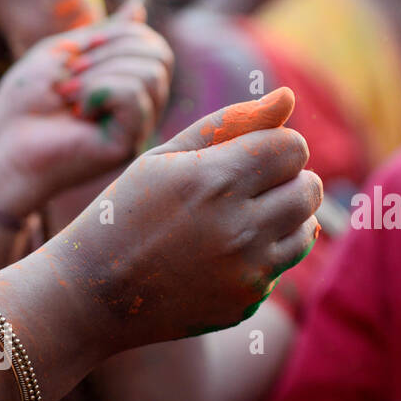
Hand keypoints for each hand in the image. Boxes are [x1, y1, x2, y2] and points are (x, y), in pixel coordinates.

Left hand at [0, 0, 173, 218]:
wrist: (2, 144)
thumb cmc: (25, 101)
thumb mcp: (66, 51)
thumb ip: (105, 32)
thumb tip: (139, 5)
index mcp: (127, 83)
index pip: (151, 43)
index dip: (115, 35)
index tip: (74, 56)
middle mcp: (140, 106)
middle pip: (159, 55)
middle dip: (108, 53)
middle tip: (68, 79)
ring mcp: (137, 127)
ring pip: (151, 74)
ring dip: (99, 75)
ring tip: (68, 96)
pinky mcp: (127, 145)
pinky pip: (136, 96)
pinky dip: (99, 91)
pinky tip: (77, 113)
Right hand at [49, 87, 323, 348]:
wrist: (93, 294)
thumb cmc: (124, 213)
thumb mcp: (164, 159)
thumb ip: (229, 123)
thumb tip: (288, 98)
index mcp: (215, 180)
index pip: (292, 148)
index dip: (275, 146)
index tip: (250, 156)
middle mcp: (237, 228)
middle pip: (308, 188)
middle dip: (287, 180)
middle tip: (248, 187)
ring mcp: (244, 272)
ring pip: (305, 229)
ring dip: (283, 218)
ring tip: (238, 218)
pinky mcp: (244, 303)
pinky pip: (279, 267)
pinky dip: (260, 257)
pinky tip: (218, 256)